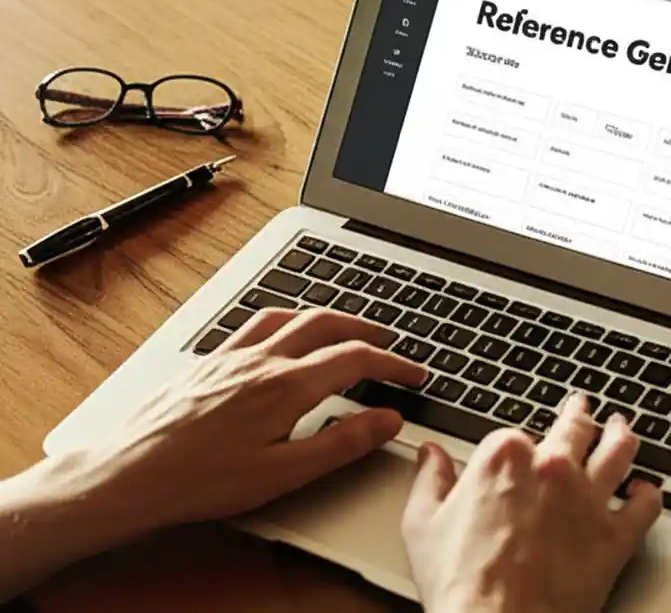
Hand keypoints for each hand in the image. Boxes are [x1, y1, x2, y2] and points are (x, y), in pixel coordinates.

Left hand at [0, 308, 424, 601]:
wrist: (128, 476)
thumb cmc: (199, 481)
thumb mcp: (284, 474)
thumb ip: (342, 443)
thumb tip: (386, 420)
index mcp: (284, 387)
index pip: (355, 359)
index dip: (394, 363)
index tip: (415, 372)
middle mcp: (259, 361)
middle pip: (326, 323)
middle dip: (366, 329)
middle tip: (389, 342)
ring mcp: (230, 357)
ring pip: (289, 315)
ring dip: (327, 317)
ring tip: (344, 329)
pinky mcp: (207, 362)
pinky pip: (254, 324)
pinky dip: (284, 320)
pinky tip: (282, 333)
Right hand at [401, 394, 662, 612]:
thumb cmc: (462, 583)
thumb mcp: (423, 524)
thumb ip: (431, 480)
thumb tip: (432, 455)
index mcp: (505, 456)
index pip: (515, 433)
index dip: (516, 445)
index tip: (519, 448)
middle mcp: (553, 467)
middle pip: (575, 429)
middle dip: (580, 416)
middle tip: (583, 410)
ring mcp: (589, 498)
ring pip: (619, 451)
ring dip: (622, 435)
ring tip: (622, 429)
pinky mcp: (616, 534)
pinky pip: (646, 505)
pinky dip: (649, 494)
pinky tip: (647, 490)